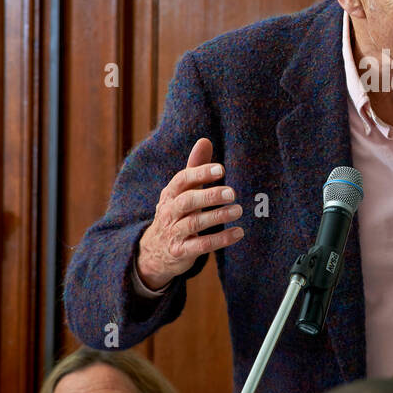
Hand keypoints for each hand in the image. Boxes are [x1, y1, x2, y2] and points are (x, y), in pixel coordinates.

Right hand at [137, 138, 243, 289]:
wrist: (154, 252)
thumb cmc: (175, 214)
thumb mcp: (181, 192)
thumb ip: (195, 168)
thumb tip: (205, 140)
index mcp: (170, 194)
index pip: (182, 179)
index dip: (200, 173)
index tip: (221, 170)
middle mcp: (169, 212)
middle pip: (187, 201)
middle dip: (209, 196)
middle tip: (232, 192)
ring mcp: (174, 233)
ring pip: (194, 223)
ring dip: (218, 216)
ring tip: (238, 210)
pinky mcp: (181, 252)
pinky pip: (201, 245)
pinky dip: (221, 239)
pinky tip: (238, 232)